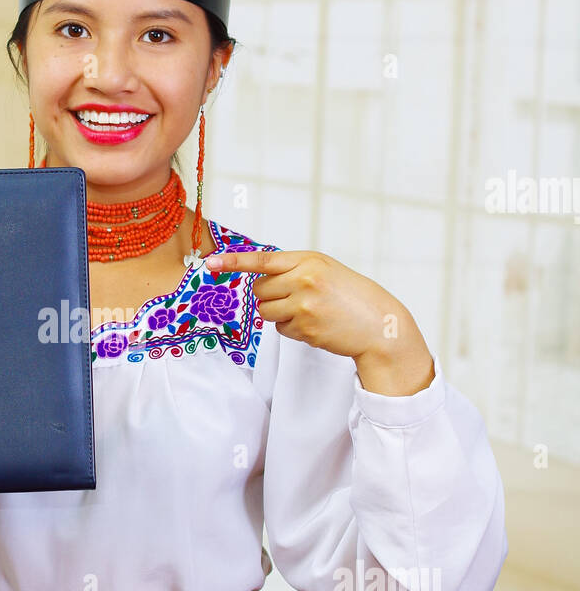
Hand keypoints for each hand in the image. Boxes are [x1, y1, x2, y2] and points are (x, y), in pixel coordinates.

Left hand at [205, 247, 433, 393]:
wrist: (380, 324)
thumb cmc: (351, 297)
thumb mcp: (325, 272)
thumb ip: (295, 271)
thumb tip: (259, 281)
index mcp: (308, 260)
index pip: (263, 260)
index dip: (234, 262)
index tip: (210, 263)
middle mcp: (303, 278)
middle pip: (259, 291)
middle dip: (269, 298)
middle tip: (294, 300)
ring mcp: (303, 303)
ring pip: (265, 312)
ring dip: (279, 316)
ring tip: (309, 313)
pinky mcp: (305, 326)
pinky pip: (281, 330)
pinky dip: (293, 331)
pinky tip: (316, 326)